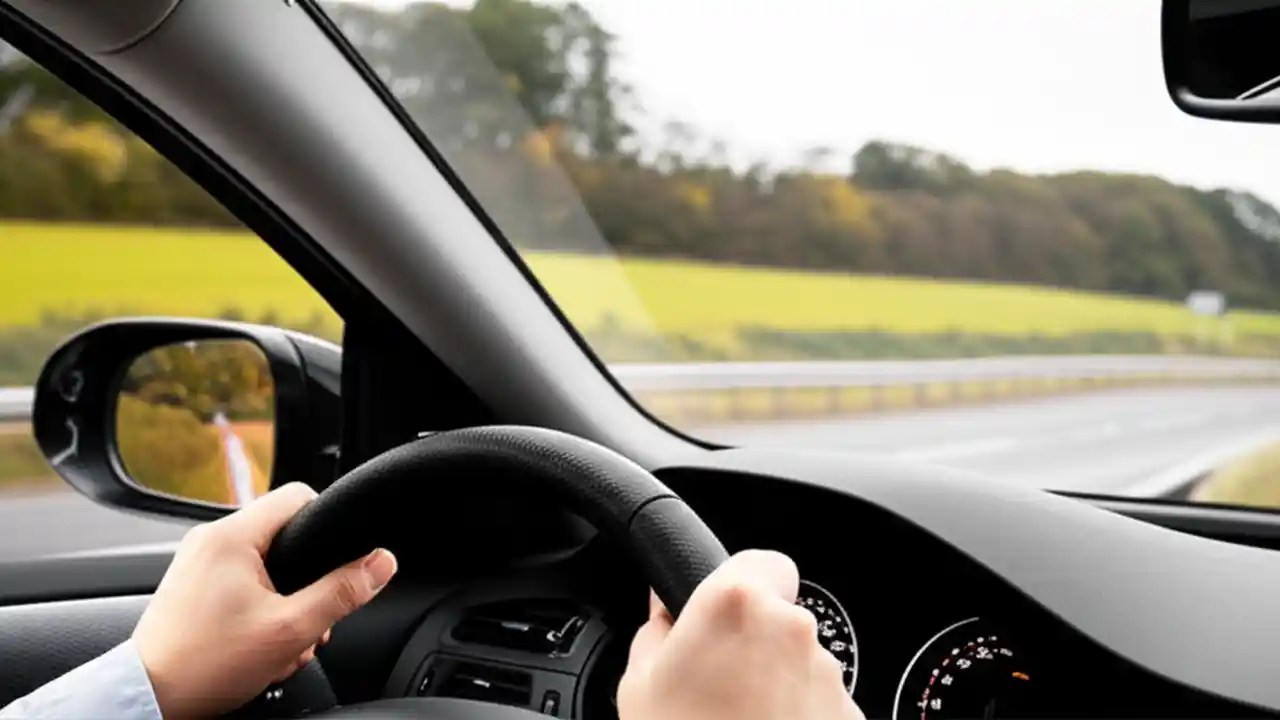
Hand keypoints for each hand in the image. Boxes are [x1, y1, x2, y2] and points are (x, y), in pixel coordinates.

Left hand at [132, 482, 397, 717]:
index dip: (329, 524)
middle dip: (307, 581)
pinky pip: (240, 582)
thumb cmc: (205, 665)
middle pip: (285, 537)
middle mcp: (209, 540)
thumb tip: (382, 562)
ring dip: (284, 601)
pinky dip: (258, 608)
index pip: (299, 496)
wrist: (146, 699)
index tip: (337, 564)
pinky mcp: (189, 587)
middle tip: (307, 620)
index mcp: (232, 535)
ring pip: (264, 565)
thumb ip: (342, 592)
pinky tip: (260, 643)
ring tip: (281, 641)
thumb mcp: (291, 630)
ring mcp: (195, 563)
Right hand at [618, 550, 864, 719]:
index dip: (740, 583)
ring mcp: (828, 678)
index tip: (719, 610)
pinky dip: (796, 715)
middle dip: (754, 639)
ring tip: (734, 719)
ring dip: (776, 680)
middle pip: (781, 615)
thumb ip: (658, 628)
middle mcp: (793, 632)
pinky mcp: (849, 717)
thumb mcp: (639, 684)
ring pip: (801, 661)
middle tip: (717, 676)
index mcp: (737, 605)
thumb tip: (666, 607)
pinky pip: (818, 702)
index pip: (761, 559)